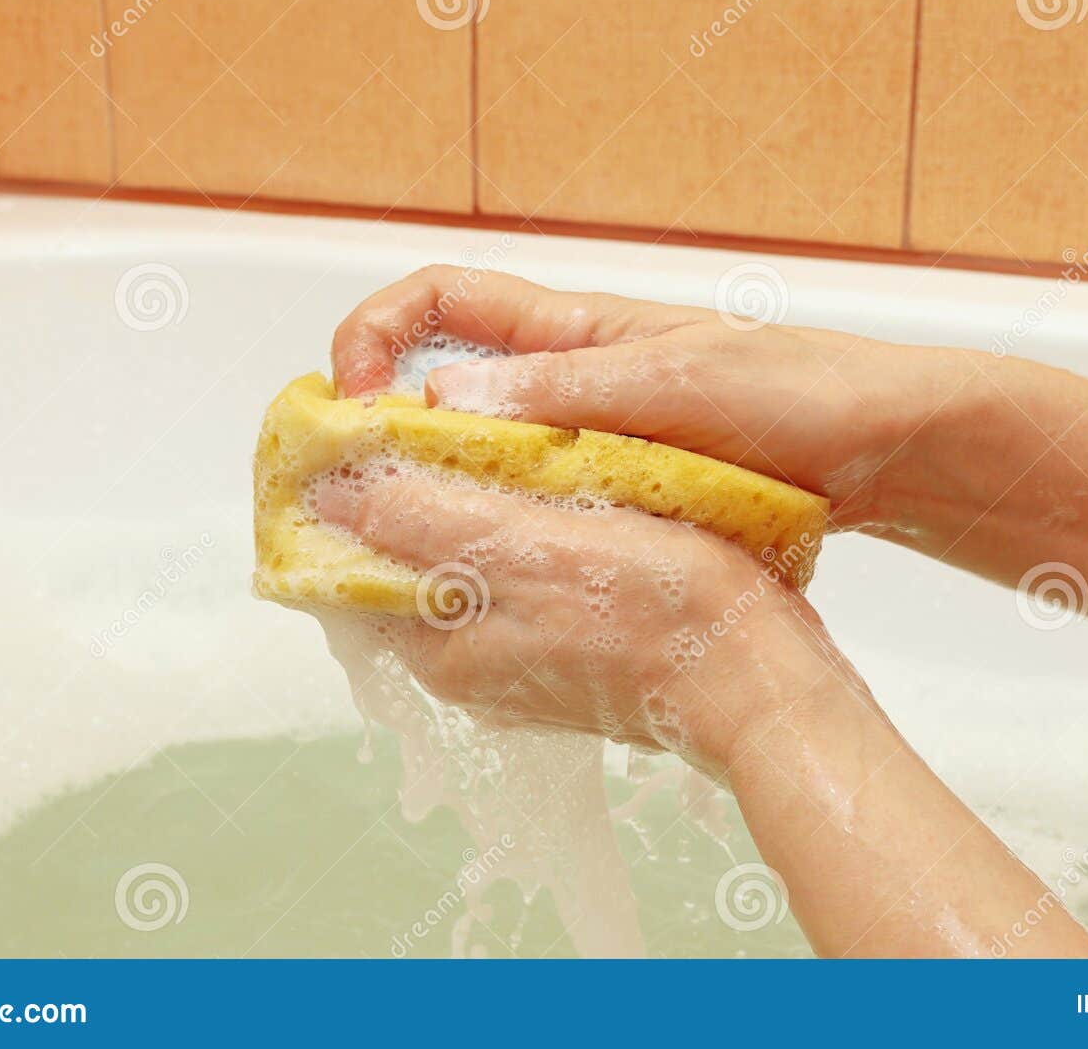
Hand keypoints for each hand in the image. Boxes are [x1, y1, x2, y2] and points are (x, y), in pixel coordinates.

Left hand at [312, 465, 873, 778]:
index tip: (366, 429)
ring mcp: (526, 657)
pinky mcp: (576, 644)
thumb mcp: (520, 551)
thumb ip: (419, 523)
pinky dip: (528, 527)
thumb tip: (328, 496)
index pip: (356, 566)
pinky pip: (526, 573)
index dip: (351, 494)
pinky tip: (558, 490)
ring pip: (472, 563)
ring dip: (476, 503)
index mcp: (442, 650)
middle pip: (411, 561)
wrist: (759, 671)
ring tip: (502, 441)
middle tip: (441, 418)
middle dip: (418, 488)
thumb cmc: (655, 610)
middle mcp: (472, 665)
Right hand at [331, 266, 984, 530]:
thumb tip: (439, 401)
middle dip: (387, 428)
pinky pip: (539, 504)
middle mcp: (570, 380)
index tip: (353, 397)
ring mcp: (595, 438)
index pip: (440, 298)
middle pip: (444, 385)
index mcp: (574, 328)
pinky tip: (495, 571)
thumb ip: (564, 393)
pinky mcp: (624, 492)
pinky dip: (502, 529)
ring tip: (411, 547)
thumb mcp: (676, 384)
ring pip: (486, 455)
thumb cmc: (796, 392)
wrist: (886, 448)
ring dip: (441, 489)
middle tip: (356, 497)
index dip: (377, 332)